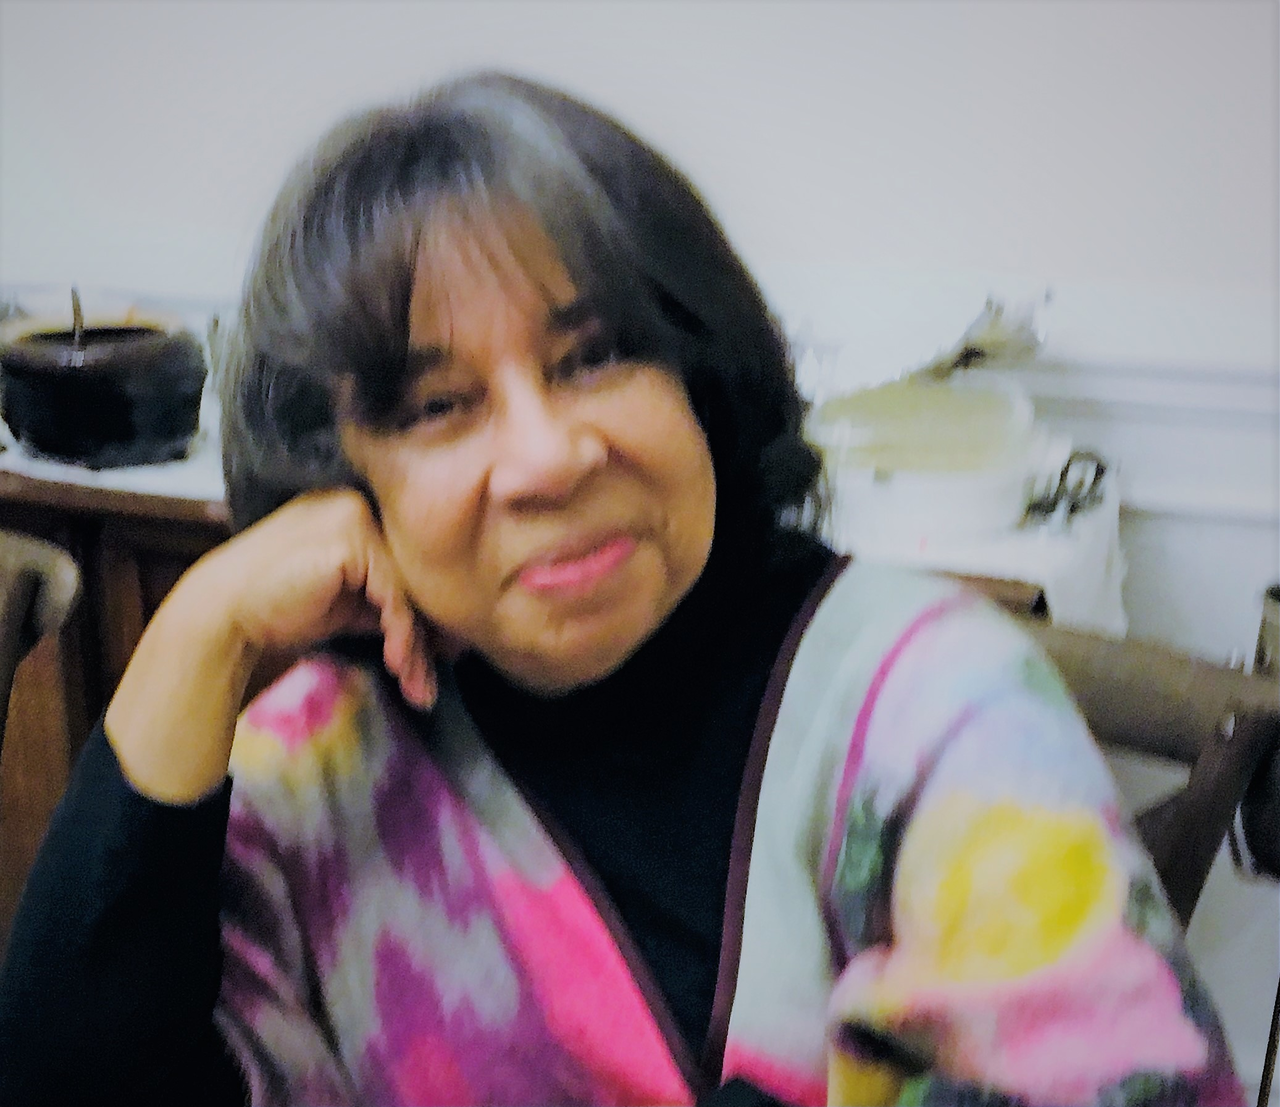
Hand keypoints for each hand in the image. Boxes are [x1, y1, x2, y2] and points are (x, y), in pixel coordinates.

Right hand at [105, 488, 435, 802]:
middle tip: (426, 683)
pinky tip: (397, 663)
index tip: (432, 660)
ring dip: (413, 645)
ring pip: (403, 590)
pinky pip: (391, 594)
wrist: (225, 613)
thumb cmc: (276, 608)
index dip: (418, 617)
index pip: (399, 568)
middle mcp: (356, 507)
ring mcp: (354, 519)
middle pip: (406, 578)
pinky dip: (400, 633)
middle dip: (422, 637)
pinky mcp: (350, 542)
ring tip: (415, 685)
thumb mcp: (341, 602)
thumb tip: (424, 625)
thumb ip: (378, 600)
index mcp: (352, 514)